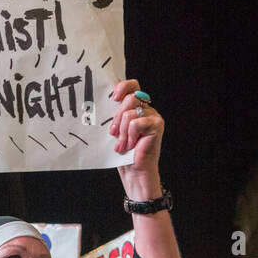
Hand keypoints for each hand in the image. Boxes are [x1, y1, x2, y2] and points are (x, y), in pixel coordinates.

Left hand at [108, 79, 164, 200]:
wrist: (133, 172)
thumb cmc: (123, 153)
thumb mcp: (114, 129)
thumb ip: (112, 114)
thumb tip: (100, 101)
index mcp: (135, 107)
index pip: (131, 86)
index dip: (122, 86)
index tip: (113, 97)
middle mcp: (146, 108)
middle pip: (130, 98)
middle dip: (117, 117)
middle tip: (113, 133)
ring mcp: (153, 116)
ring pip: (130, 112)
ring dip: (122, 131)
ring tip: (122, 144)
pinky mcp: (157, 124)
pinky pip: (136, 122)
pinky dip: (130, 135)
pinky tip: (131, 145)